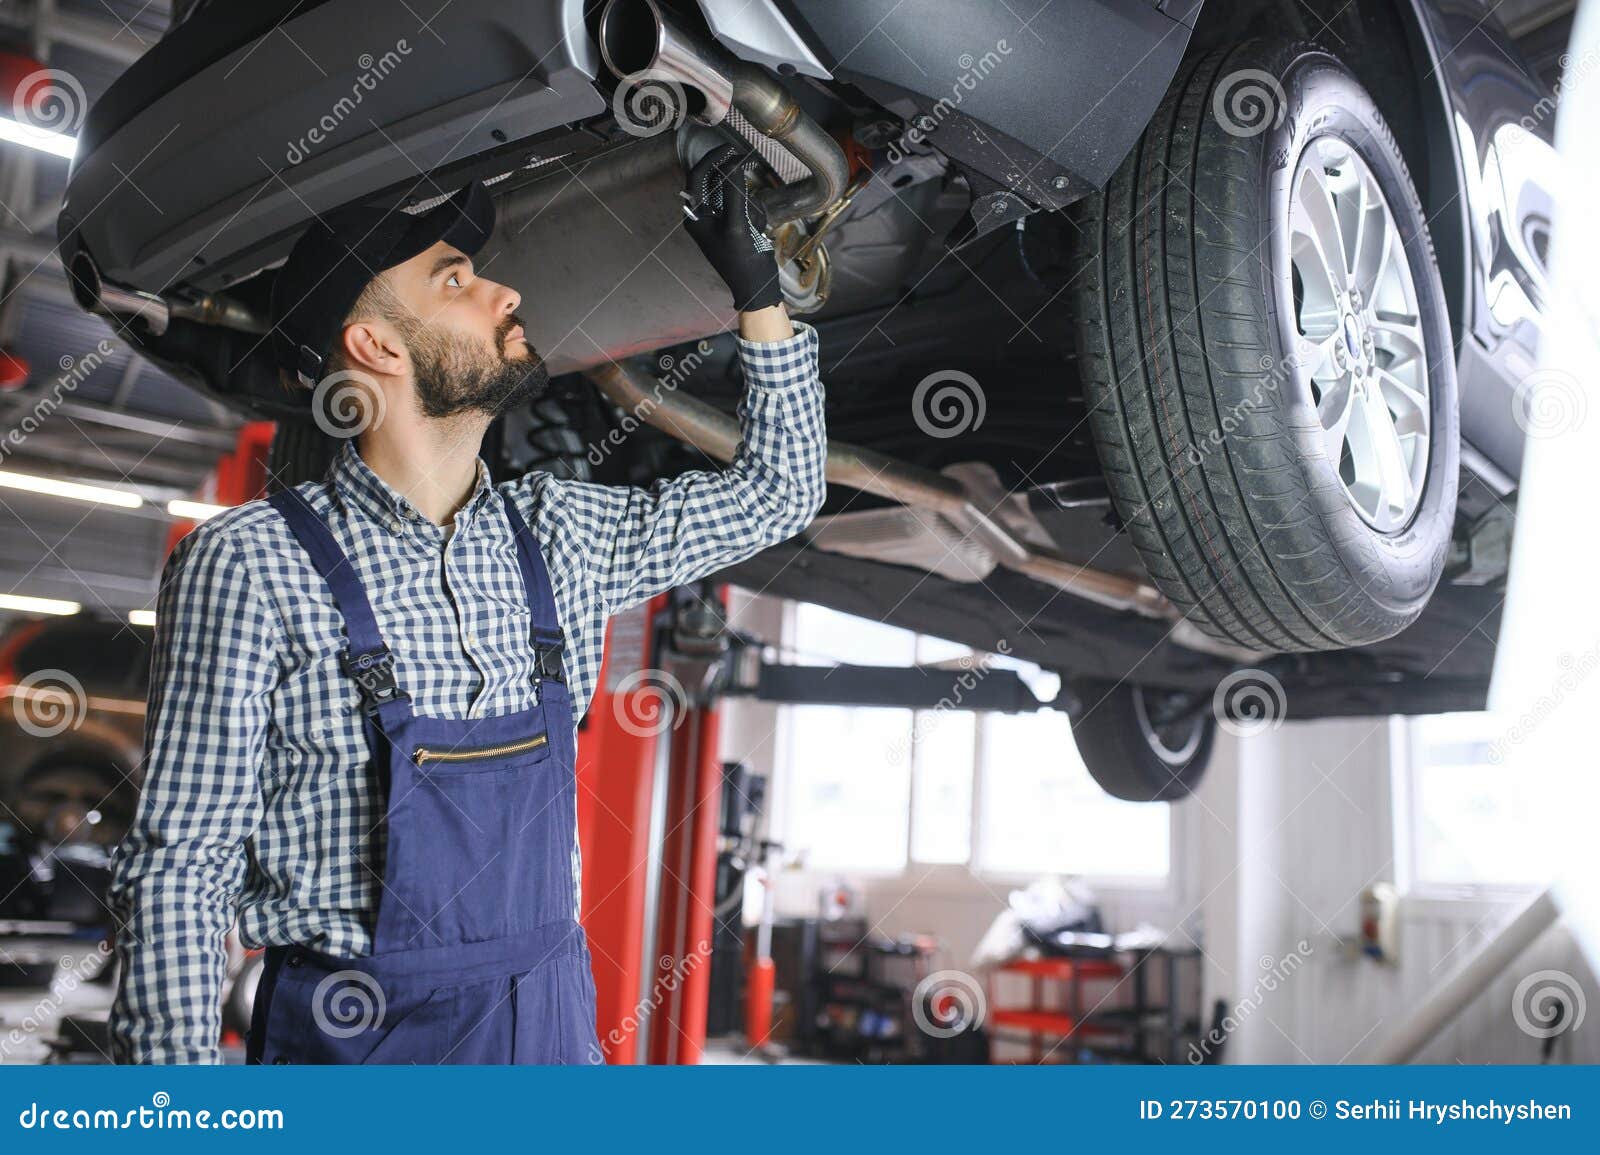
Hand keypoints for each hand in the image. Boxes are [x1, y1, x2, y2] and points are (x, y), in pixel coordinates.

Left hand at [680, 142, 783, 312]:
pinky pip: (745, 205)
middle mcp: (704, 215)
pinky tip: (757, 229)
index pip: (697, 177)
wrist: (755, 285)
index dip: (711, 159)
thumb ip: (733, 193)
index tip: (730, 148)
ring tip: (753, 224)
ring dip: (747, 202)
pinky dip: (754, 213)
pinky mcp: (736, 223)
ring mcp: (721, 219)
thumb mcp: (736, 225)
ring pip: (733, 192)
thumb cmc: (740, 260)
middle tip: (745, 163)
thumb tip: (733, 164)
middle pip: (716, 182)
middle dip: (733, 181)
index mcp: (695, 216)